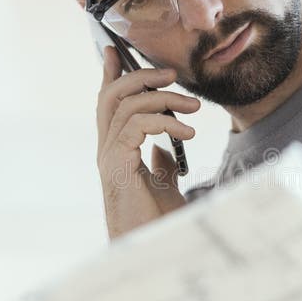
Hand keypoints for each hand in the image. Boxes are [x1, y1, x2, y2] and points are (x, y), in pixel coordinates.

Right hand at [96, 46, 200, 238]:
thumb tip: (162, 147)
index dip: (109, 74)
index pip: (108, 104)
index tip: (113, 50)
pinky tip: (188, 132)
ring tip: (194, 107)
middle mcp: (106, 150)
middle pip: (111, 96)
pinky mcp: (118, 165)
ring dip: (163, 99)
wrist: (151, 251)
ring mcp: (109, 157)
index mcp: (116, 151)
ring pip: (125, 106)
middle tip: (170, 74)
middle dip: (139, 76)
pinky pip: (136, 126)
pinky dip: (164, 121)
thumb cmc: (156, 222)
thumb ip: (159, 163)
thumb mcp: (164, 185)